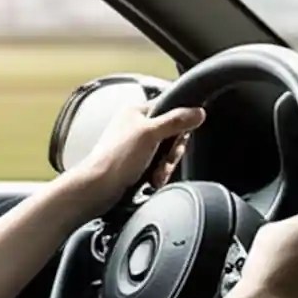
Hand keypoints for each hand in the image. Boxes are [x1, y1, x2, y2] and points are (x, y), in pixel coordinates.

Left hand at [74, 103, 205, 212]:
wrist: (98, 188)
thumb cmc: (117, 158)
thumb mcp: (151, 134)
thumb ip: (176, 121)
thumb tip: (199, 112)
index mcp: (136, 111)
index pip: (171, 109)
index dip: (179, 125)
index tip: (179, 137)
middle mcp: (136, 126)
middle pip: (172, 134)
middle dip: (172, 152)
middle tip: (165, 161)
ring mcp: (136, 145)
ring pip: (166, 152)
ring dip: (165, 166)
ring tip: (156, 175)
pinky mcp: (136, 163)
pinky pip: (158, 165)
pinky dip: (159, 174)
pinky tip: (153, 180)